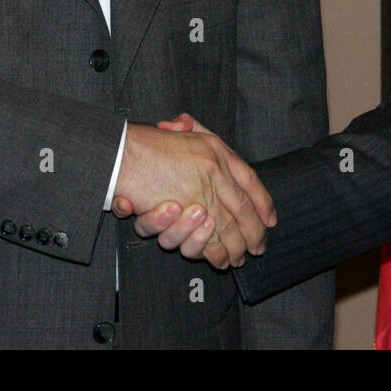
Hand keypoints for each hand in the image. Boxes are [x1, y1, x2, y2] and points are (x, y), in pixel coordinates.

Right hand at [112, 119, 272, 268]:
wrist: (119, 152)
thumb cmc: (146, 143)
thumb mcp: (181, 131)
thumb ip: (194, 130)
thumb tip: (196, 130)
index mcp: (216, 149)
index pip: (250, 179)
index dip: (263, 201)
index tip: (270, 220)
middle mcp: (213, 169)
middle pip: (243, 209)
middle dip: (253, 233)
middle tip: (258, 248)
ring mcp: (199, 191)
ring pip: (225, 228)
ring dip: (233, 247)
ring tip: (238, 258)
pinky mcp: (181, 213)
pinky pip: (202, 239)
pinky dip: (210, 252)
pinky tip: (219, 259)